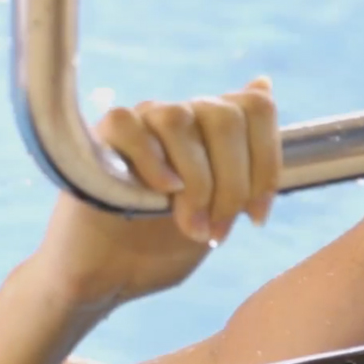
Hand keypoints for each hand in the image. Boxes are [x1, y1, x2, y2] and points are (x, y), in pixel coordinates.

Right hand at [36, 77, 280, 311]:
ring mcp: (135, 128)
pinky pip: (127, 124)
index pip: (254, 108)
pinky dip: (150, 160)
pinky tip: (159, 195)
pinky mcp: (96, 142)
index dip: (266, 162)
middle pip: (223, 115)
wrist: (103, 279)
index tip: (255, 217)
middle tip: (217, 230)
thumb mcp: (218, 211)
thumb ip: (244, 161)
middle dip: (232, 182)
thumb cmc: (157, 249)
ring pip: (178, 118)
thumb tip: (263, 83)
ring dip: (196, 180)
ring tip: (191, 226)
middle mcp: (173, 119)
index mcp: (206, 130)